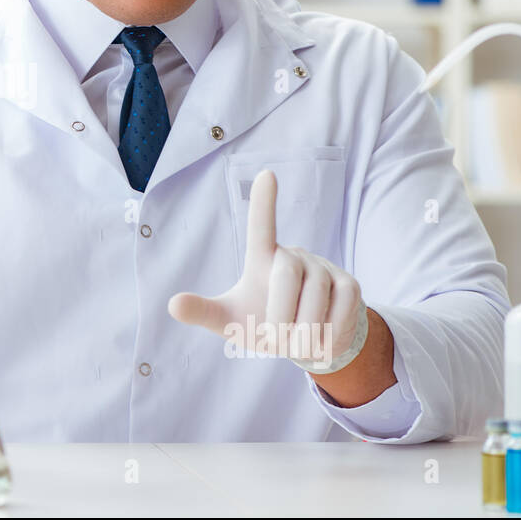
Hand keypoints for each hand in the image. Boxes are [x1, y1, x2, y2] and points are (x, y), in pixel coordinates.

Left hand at [167, 168, 364, 370]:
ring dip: (306, 332)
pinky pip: (344, 306)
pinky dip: (332, 332)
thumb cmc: (261, 324)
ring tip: (298, 346)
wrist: (307, 345)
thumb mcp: (230, 321)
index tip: (267, 174)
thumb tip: (171, 304)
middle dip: (281, 315)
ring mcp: (324, 267)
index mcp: (262, 259)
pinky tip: (324, 341)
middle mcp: (293, 255)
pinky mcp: (349, 283)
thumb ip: (203, 312)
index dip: (264, 203)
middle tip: (277, 341)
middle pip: (287, 274)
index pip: (261, 226)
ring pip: (318, 295)